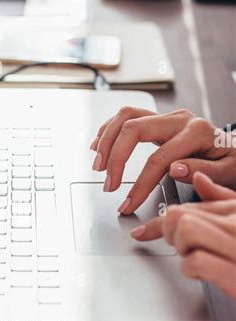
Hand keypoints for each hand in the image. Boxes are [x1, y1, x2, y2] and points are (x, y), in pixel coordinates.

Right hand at [90, 107, 235, 213]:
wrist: (234, 149)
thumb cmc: (231, 162)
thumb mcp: (227, 172)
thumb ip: (202, 171)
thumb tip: (174, 168)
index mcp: (197, 132)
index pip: (158, 158)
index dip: (140, 184)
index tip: (128, 204)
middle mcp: (180, 119)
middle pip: (135, 129)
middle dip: (115, 158)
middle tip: (108, 185)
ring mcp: (168, 117)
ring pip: (127, 117)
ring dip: (107, 140)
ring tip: (98, 165)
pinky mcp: (159, 119)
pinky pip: (128, 116)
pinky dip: (110, 129)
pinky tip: (99, 145)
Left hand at [131, 173, 235, 299]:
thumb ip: (222, 201)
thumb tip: (198, 178)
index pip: (187, 206)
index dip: (159, 222)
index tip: (142, 233)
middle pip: (180, 215)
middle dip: (169, 234)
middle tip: (180, 248)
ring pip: (186, 230)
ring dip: (181, 249)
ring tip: (195, 258)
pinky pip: (196, 261)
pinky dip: (190, 269)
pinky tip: (202, 274)